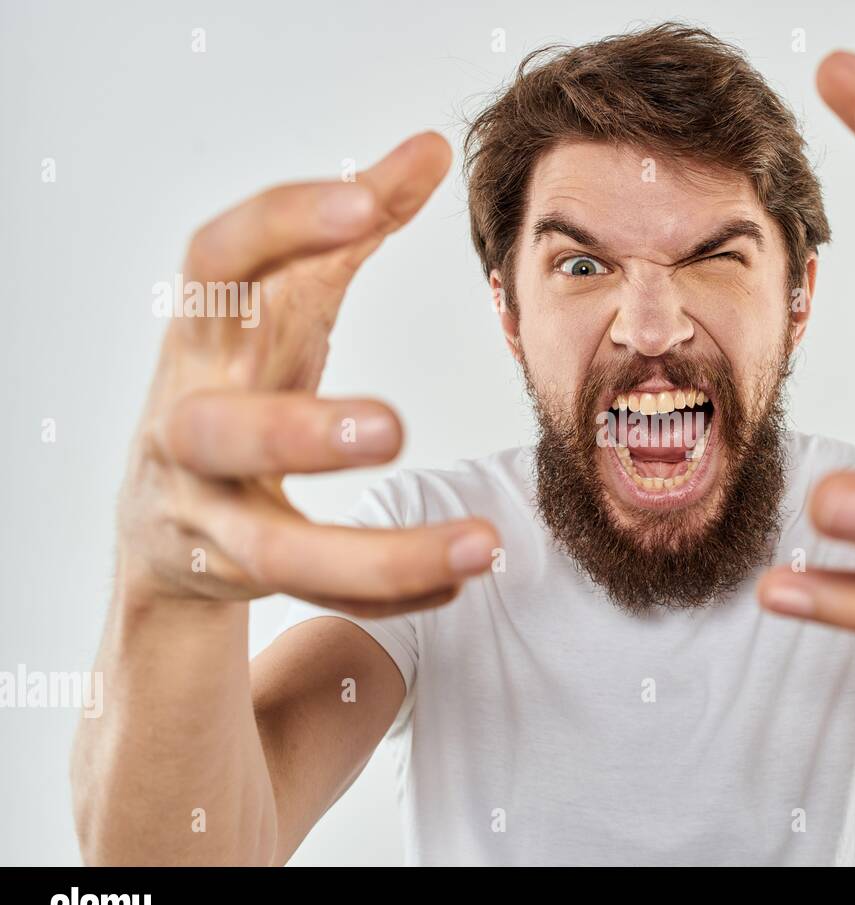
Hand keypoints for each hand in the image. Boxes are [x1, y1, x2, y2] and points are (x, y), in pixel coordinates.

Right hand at [119, 133, 499, 616]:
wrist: (160, 519)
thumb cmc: (236, 381)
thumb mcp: (284, 301)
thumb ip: (351, 227)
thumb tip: (431, 146)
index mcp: (205, 337)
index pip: (215, 264)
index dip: (277, 228)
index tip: (363, 207)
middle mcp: (189, 425)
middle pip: (219, 430)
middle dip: (299, 431)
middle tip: (394, 430)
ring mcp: (205, 513)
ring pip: (273, 553)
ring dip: (377, 555)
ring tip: (482, 544)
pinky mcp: (234, 577)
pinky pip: (316, 597)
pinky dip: (392, 590)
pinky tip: (462, 578)